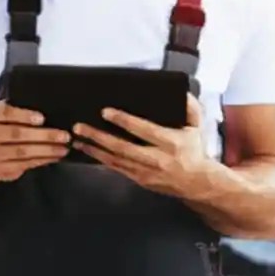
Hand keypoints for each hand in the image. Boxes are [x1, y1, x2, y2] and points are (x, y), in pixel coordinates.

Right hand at [0, 101, 71, 180]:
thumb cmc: (2, 130)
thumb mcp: (4, 118)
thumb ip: (19, 113)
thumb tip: (51, 113)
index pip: (5, 113)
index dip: (23, 115)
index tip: (42, 118)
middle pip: (17, 133)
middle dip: (43, 135)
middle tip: (64, 136)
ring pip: (23, 151)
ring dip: (46, 150)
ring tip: (63, 148)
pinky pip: (24, 164)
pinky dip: (42, 160)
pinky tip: (54, 157)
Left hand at [71, 93, 210, 197]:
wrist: (198, 183)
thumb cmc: (194, 150)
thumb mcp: (197, 126)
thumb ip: (190, 107)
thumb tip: (181, 92)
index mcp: (170, 142)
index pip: (143, 130)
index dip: (123, 120)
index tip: (105, 112)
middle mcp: (156, 158)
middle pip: (122, 147)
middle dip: (98, 136)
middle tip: (79, 127)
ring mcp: (146, 172)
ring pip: (115, 160)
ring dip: (93, 149)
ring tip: (77, 139)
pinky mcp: (139, 180)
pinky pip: (116, 169)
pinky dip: (100, 160)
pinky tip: (88, 151)